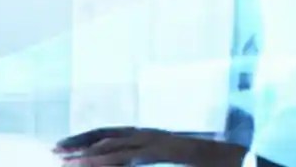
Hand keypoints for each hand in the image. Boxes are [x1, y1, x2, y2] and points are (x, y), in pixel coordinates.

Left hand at [54, 127, 246, 166]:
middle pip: (106, 135)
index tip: (65, 144)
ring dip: (86, 154)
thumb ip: (154, 159)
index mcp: (152, 134)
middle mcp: (151, 134)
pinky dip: (105, 160)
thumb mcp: (173, 160)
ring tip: (64, 161)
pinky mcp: (162, 152)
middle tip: (54, 151)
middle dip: (79, 143)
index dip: (87, 137)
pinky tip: (88, 165)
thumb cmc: (209, 163)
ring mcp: (156, 142)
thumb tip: (134, 161)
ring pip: (112, 145)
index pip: (112, 133)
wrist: (240, 160)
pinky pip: (127, 156)